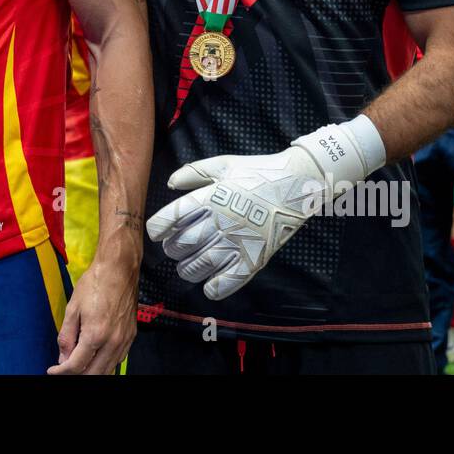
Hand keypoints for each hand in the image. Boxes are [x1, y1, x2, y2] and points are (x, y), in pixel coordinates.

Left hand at [49, 250, 137, 374]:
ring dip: (92, 372)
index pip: (76, 366)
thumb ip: (67, 336)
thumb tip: (63, 357)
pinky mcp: (131, 336)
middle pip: (93, 374)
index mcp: (95, 334)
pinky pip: (118, 360)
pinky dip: (105, 364)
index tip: (53, 371)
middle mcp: (112, 342)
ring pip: (108, 370)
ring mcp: (124, 340)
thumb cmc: (96, 283)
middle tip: (64, 370)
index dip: (61, 372)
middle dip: (76, 375)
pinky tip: (96, 358)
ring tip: (79, 364)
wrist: (119, 269)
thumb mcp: (73, 308)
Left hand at [147, 149, 327, 299]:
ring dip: (186, 269)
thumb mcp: (223, 164)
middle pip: (182, 244)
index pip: (172, 217)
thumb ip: (193, 172)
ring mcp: (238, 242)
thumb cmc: (257, 172)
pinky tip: (209, 285)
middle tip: (174, 247)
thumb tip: (169, 183)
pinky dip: (214, 288)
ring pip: (199, 265)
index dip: (157, 227)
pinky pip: (228, 281)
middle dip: (172, 248)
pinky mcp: (254, 258)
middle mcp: (220, 221)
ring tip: (186, 267)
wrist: (296, 184)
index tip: (156, 232)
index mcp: (211, 197)